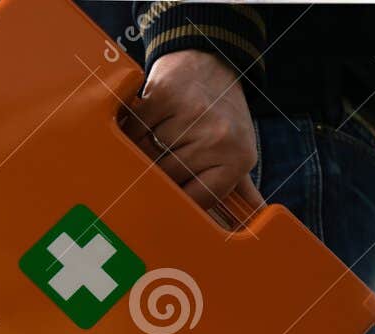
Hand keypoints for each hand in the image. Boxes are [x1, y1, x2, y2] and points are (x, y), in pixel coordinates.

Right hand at [125, 50, 265, 211]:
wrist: (209, 62)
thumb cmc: (220, 117)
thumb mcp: (236, 154)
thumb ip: (238, 194)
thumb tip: (244, 230)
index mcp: (238, 160)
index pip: (194, 201)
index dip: (174, 201)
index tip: (164, 198)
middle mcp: (219, 138)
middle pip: (167, 179)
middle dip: (154, 176)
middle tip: (154, 166)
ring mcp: (192, 115)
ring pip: (146, 155)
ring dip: (139, 152)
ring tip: (152, 139)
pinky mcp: (166, 94)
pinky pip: (134, 129)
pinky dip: (130, 130)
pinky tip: (142, 123)